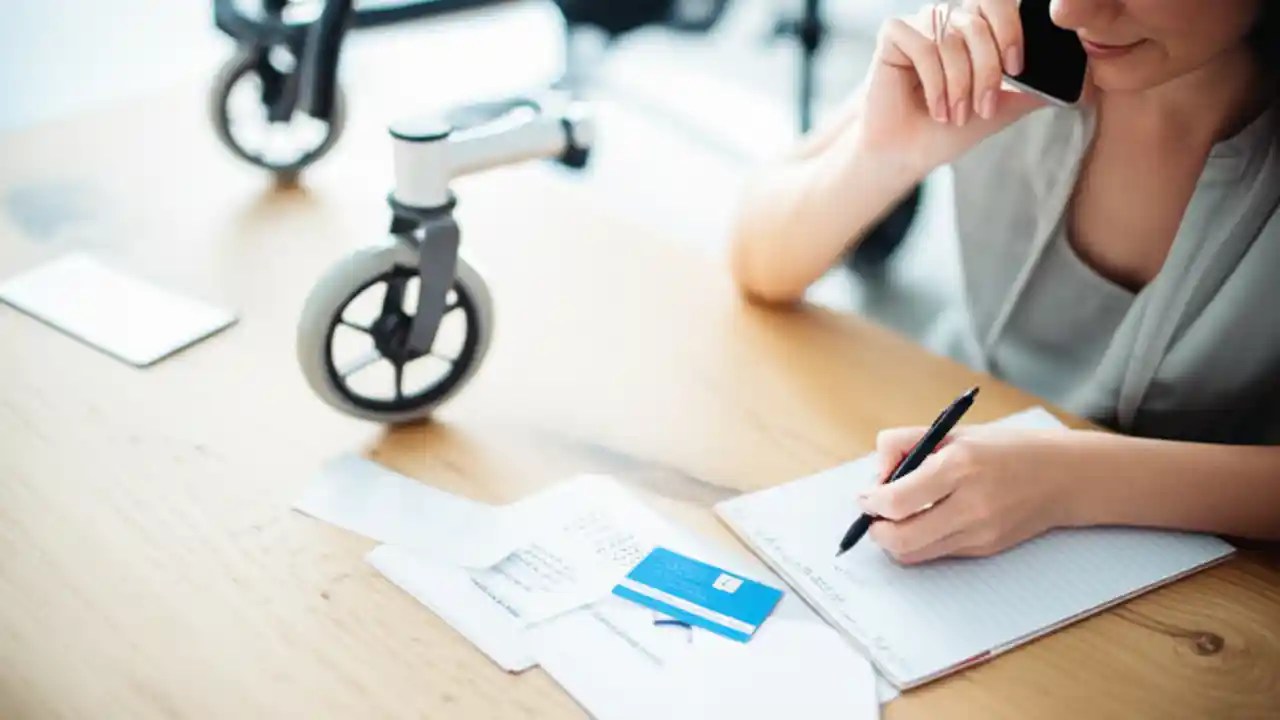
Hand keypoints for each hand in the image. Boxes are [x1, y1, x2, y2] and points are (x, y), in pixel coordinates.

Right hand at [853, 0, 1045, 176]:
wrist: (907, 155)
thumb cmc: (947, 131)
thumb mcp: (1002, 109)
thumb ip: (1034, 92)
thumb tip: (1081, 85)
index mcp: (974, 28)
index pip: (1000, 4)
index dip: (1012, 30)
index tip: (1016, 69)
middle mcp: (948, 19)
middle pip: (978, 22)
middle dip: (986, 70)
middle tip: (983, 107)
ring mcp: (921, 25)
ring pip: (952, 38)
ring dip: (959, 84)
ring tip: (954, 116)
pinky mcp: (893, 35)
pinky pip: (924, 46)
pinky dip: (934, 82)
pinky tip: (934, 109)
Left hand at [857, 424, 1076, 563]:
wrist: (1065, 476)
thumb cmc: (1005, 449)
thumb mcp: (953, 432)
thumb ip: (905, 444)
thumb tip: (875, 475)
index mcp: (960, 465)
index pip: (896, 501)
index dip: (870, 502)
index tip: (865, 496)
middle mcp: (970, 504)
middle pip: (900, 540)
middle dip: (875, 530)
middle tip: (873, 515)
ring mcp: (979, 532)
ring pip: (913, 554)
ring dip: (893, 540)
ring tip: (895, 518)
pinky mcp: (985, 549)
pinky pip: (936, 553)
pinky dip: (919, 541)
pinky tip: (923, 521)